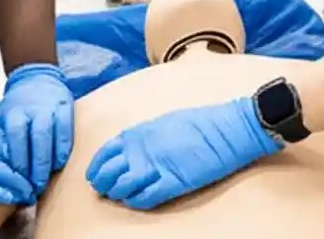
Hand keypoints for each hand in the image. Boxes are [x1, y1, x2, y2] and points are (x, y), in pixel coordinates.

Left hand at [0, 63, 74, 193]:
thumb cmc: (17, 105)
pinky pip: (67, 129)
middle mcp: (34, 108)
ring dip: (51, 160)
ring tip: (47, 178)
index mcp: (14, 111)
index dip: (18, 159)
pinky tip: (60, 162)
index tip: (18, 178)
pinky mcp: (66, 107)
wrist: (36, 78)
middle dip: (37, 165)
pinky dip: (64, 148)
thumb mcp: (3, 116)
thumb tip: (4, 167)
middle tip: (35, 186)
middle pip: (37, 138)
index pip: (16, 136)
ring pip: (53, 135)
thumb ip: (4, 138)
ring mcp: (52, 107)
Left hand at [85, 97, 279, 209]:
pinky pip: (144, 198)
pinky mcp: (172, 183)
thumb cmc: (200, 122)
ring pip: (122, 188)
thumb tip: (132, 148)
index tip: (95, 174)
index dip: (97, 167)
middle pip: (108, 173)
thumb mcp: (164, 122)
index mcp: (138, 133)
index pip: (104, 153)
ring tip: (121, 196)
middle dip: (102, 183)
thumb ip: (144, 137)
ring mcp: (156, 167)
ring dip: (118, 194)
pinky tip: (137, 201)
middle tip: (104, 189)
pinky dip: (136, 202)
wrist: (227, 130)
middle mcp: (142, 150)